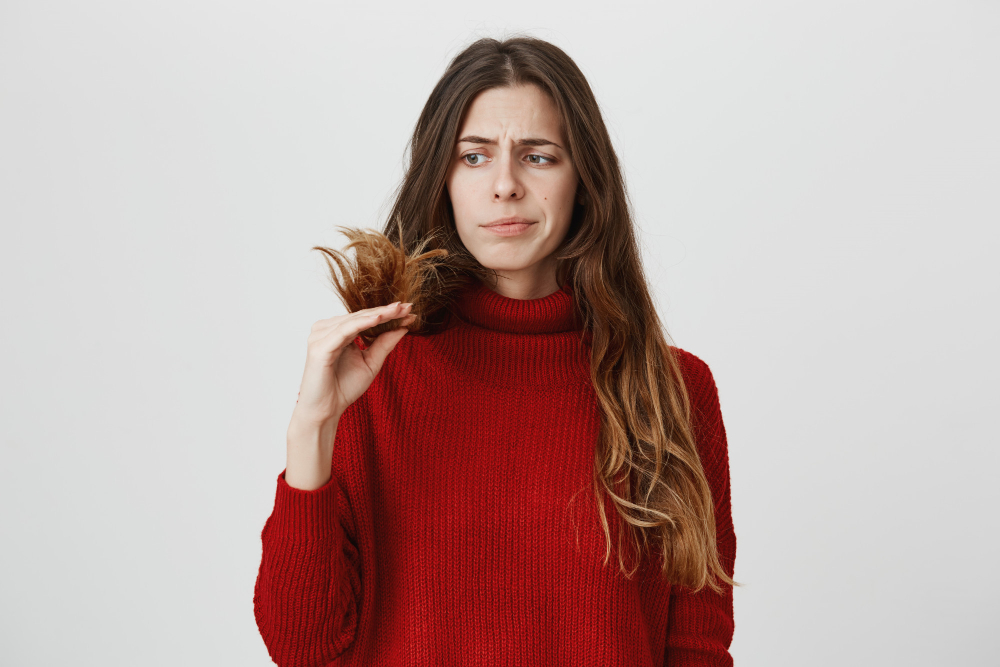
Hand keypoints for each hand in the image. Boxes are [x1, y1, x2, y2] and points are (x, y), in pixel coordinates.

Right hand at [292, 301, 415, 428]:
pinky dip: (363, 323)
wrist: (325, 411)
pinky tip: (379, 318)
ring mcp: (321, 336)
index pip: (365, 318)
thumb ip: (384, 344)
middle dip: (386, 311)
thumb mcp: (371, 363)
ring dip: (378, 314)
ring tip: (398, 310)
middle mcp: (326, 330)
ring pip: (354, 320)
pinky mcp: (320, 346)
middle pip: (361, 316)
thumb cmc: (343, 388)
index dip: (388, 314)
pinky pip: (345, 330)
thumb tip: (403, 327)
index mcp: (337, 332)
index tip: (410, 310)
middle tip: (408, 307)